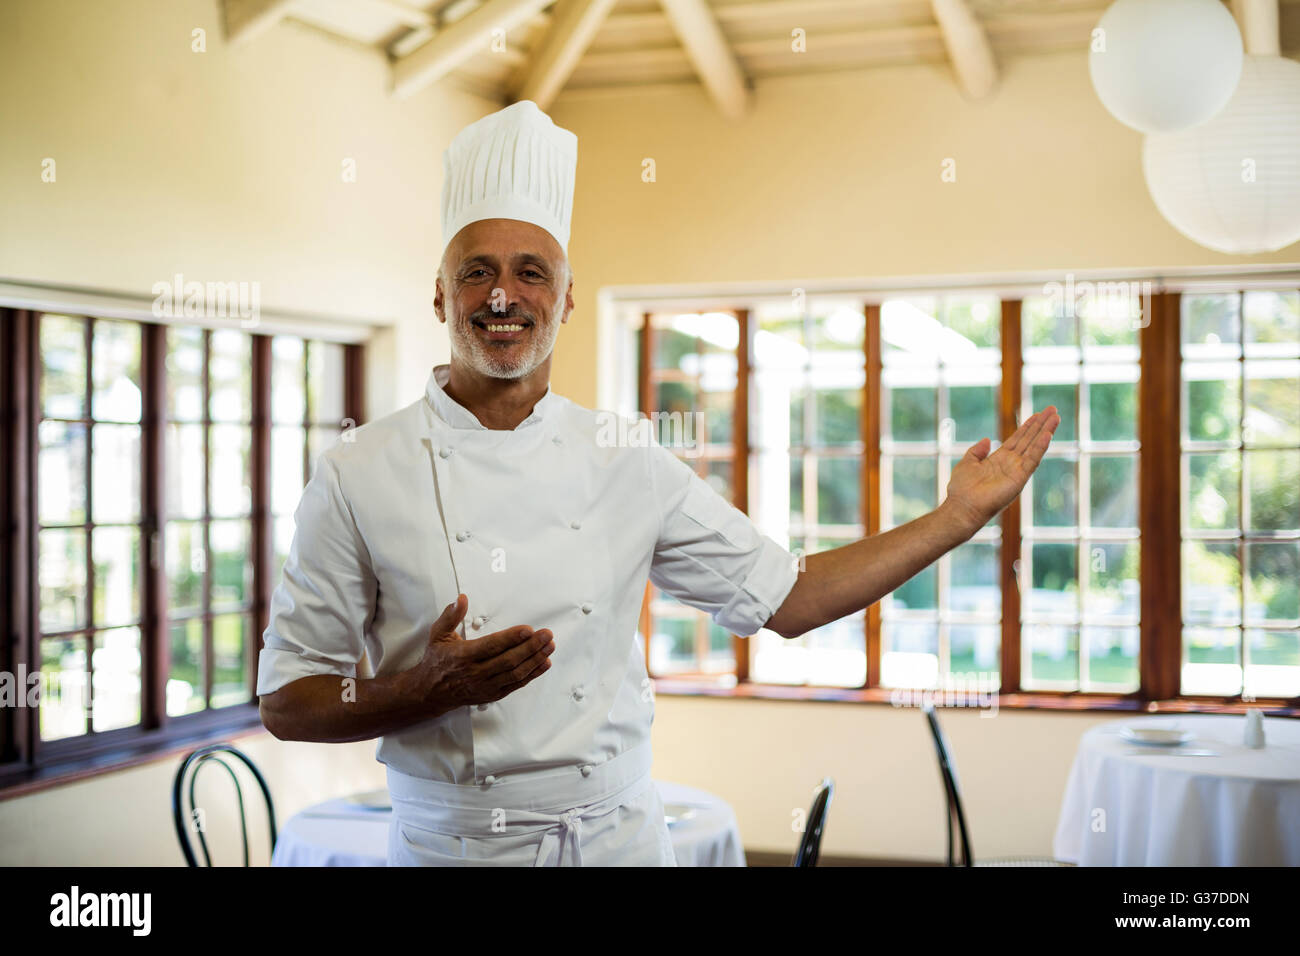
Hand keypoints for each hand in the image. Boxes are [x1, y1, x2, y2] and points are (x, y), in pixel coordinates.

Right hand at [404, 594, 554, 714]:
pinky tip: (544, 663)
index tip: (528, 630)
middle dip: (530, 647)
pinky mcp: (493, 694)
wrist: (431, 692)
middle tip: (547, 635)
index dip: (511, 638)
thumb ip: (450, 616)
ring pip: (515, 673)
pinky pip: (516, 684)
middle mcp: (475, 673)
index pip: (491, 646)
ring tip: (549, 647)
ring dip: (535, 660)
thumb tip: (461, 598)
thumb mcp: (438, 635)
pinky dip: (532, 674)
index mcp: (463, 656)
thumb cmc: (437, 661)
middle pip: (508, 660)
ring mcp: (485, 685)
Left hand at [943, 406, 1060, 532]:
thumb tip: (986, 440)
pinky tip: (1048, 434)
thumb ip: (977, 451)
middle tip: (1052, 409)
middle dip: (1040, 424)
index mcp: (999, 460)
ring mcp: (1017, 471)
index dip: (1027, 426)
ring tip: (1056, 416)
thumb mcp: (967, 463)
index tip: (1037, 413)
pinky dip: (1040, 447)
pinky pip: (1032, 460)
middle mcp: (1011, 464)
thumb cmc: (962, 489)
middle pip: (1029, 439)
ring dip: (1045, 431)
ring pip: (1034, 447)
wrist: (963, 508)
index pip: (1018, 439)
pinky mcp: (1019, 479)